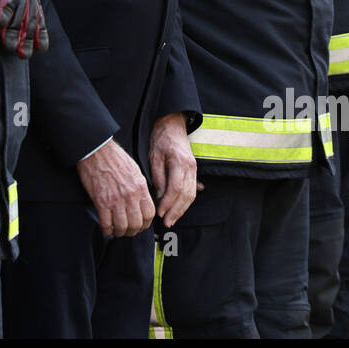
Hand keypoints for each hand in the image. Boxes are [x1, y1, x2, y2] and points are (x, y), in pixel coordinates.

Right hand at [76, 140, 155, 237]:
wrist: (97, 150)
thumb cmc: (114, 158)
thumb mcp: (134, 170)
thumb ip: (139, 188)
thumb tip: (141, 201)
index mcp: (140, 187)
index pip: (149, 214)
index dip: (145, 224)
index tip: (141, 225)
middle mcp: (130, 195)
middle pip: (136, 224)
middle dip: (133, 231)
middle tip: (128, 231)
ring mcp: (115, 200)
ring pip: (122, 227)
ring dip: (120, 232)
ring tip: (117, 231)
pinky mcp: (101, 202)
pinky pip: (106, 223)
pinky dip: (107, 230)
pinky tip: (106, 228)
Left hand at [150, 113, 196, 227]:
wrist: (173, 124)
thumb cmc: (161, 138)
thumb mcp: (154, 155)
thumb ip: (158, 175)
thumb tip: (159, 195)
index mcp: (180, 162)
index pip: (176, 188)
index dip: (168, 203)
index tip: (159, 213)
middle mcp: (191, 168)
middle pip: (186, 195)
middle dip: (176, 211)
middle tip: (166, 223)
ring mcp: (194, 169)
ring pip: (191, 195)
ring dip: (182, 210)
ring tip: (171, 220)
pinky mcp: (193, 171)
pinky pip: (192, 190)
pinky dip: (185, 202)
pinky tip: (178, 210)